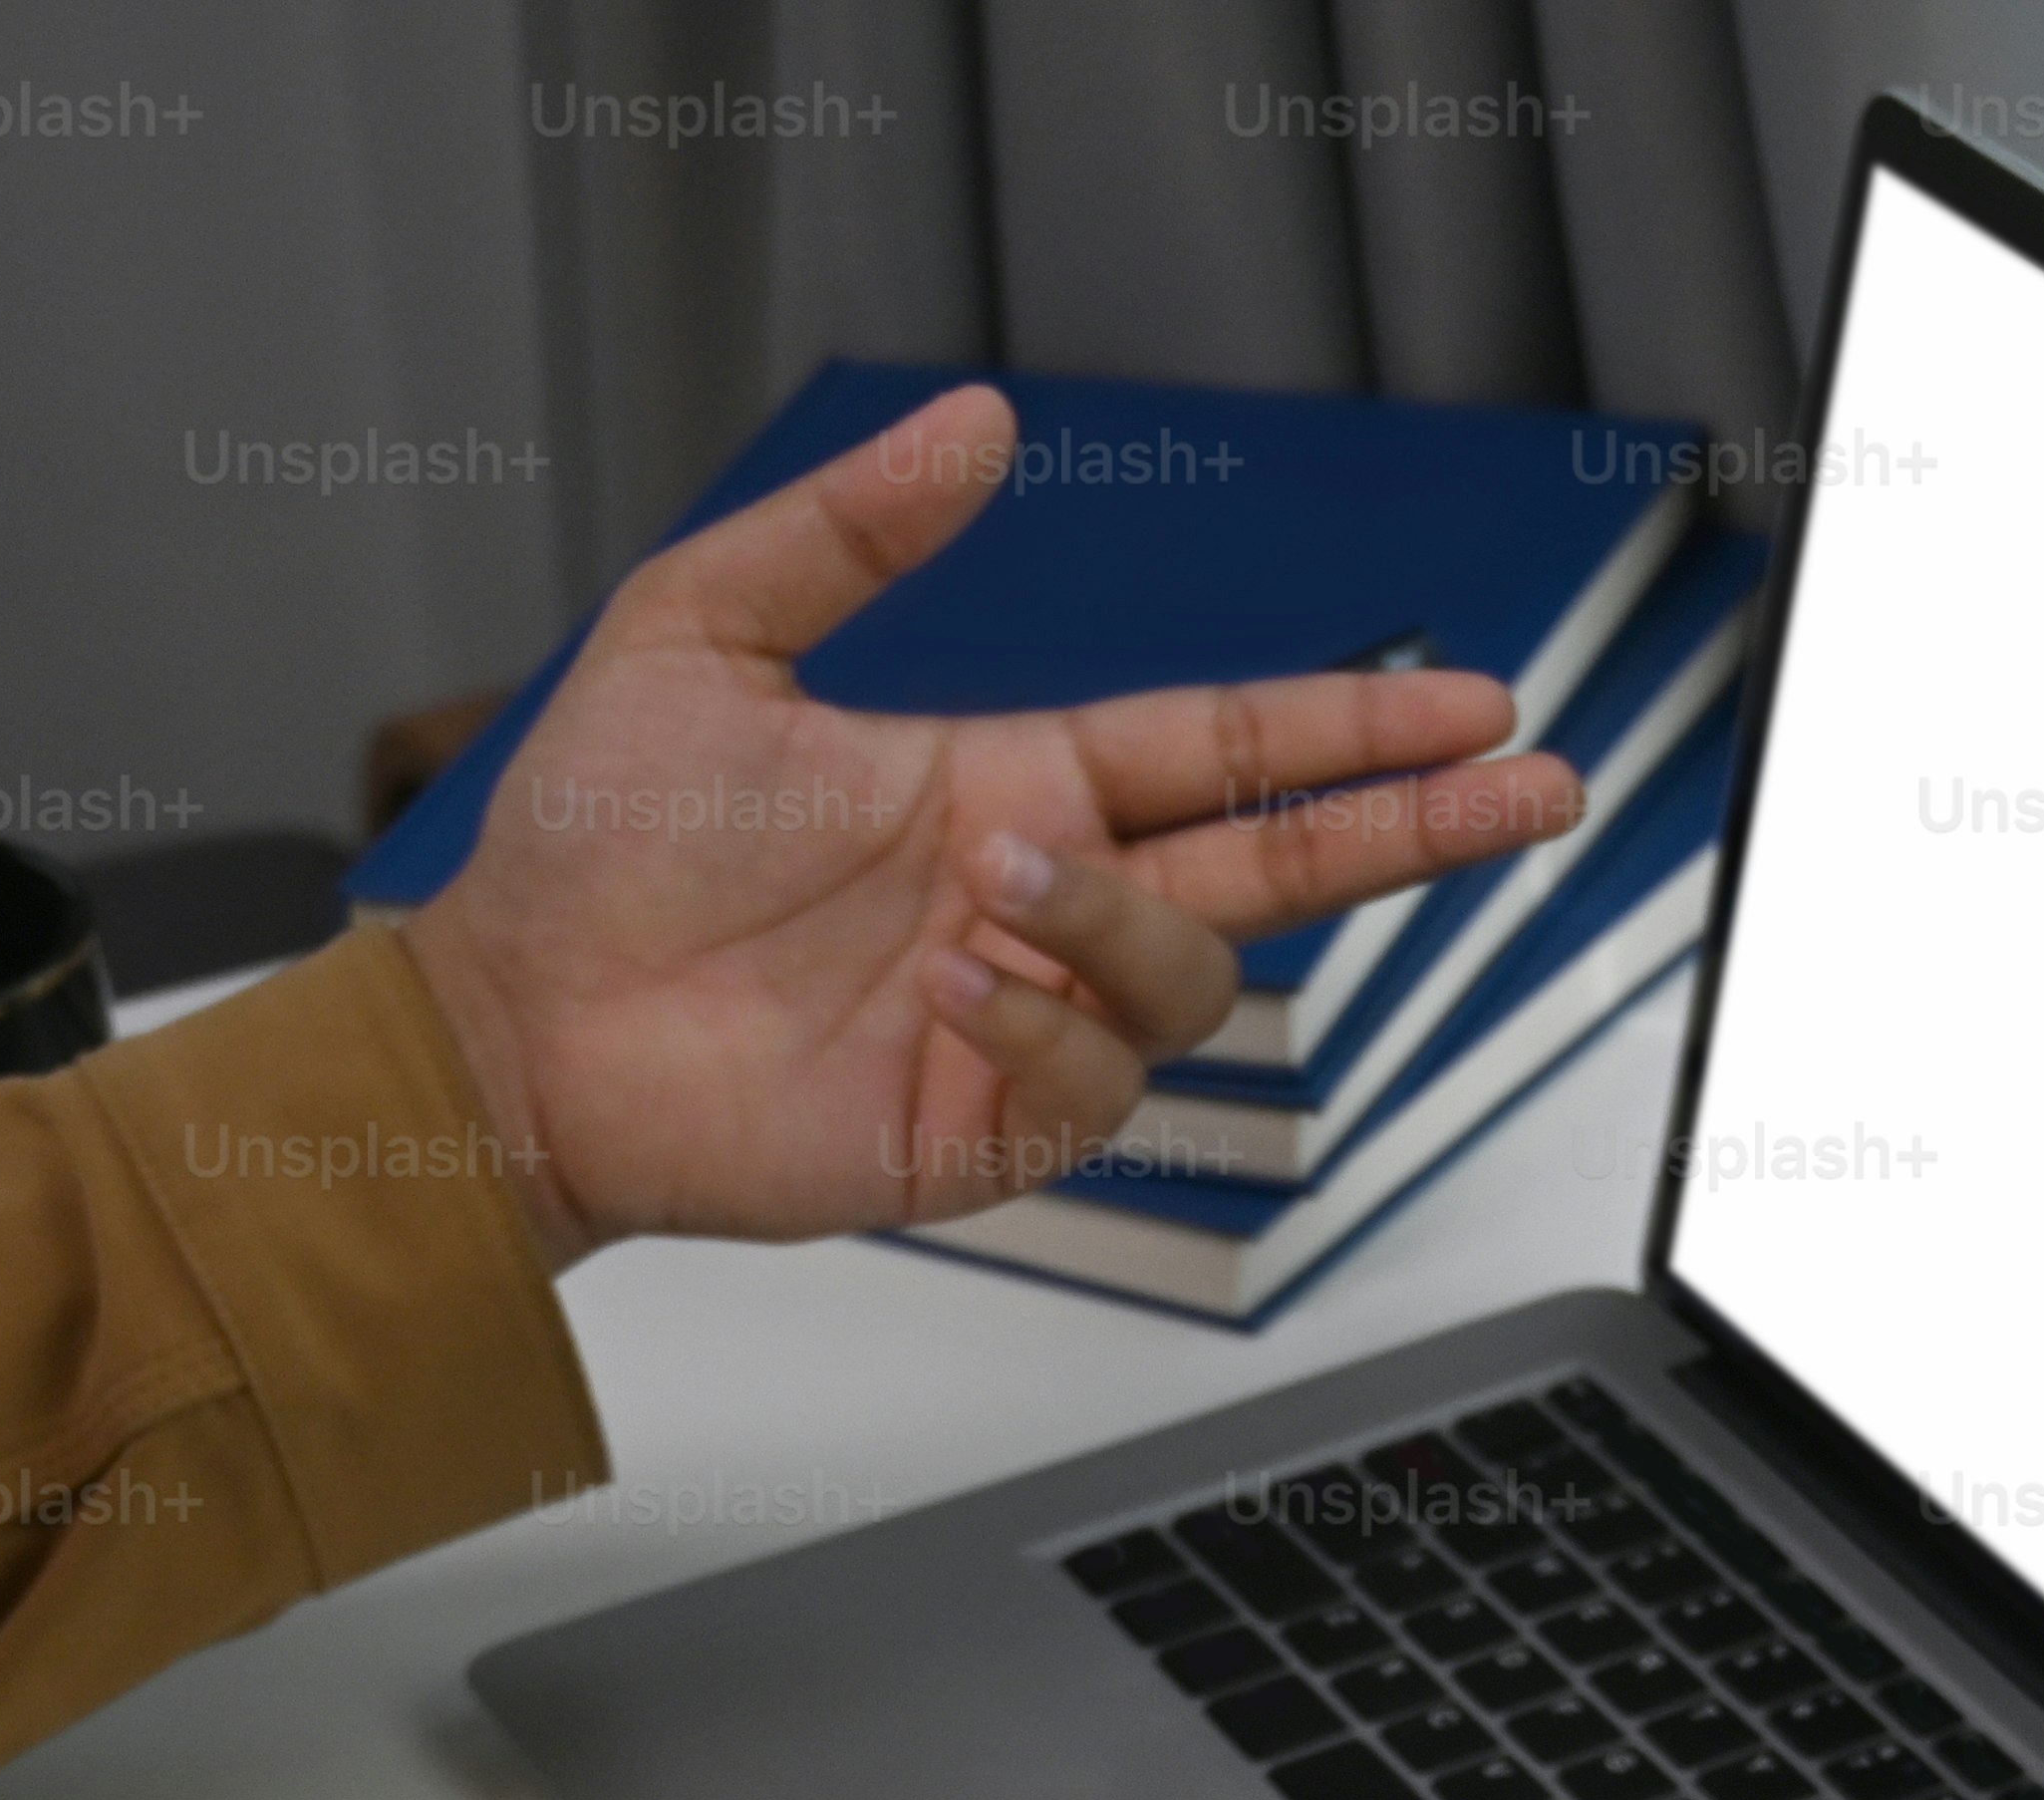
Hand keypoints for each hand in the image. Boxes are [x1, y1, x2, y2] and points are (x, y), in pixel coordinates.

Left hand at [390, 384, 1593, 1256]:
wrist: (513, 1023)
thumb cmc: (592, 848)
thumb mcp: (706, 630)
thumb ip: (850, 528)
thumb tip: (976, 421)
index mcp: (1010, 784)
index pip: (1227, 751)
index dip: (1355, 731)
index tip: (1475, 706)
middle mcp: (1039, 902)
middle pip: (1280, 864)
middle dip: (1416, 829)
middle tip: (1530, 791)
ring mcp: (1019, 1025)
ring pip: (1184, 977)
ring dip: (1119, 925)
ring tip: (991, 889)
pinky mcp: (977, 1132)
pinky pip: (1088, 1087)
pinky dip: (1042, 1027)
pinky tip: (952, 987)